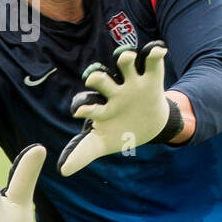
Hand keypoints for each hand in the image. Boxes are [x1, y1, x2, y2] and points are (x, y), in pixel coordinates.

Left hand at [58, 41, 177, 176]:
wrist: (150, 125)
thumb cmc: (122, 132)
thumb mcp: (104, 143)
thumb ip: (84, 154)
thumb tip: (64, 171)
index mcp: (101, 105)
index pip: (88, 102)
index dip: (84, 105)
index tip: (81, 112)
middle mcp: (114, 90)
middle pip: (102, 78)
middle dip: (97, 77)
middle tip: (93, 79)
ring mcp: (133, 82)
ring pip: (125, 64)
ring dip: (124, 58)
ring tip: (125, 57)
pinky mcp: (152, 78)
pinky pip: (151, 62)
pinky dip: (154, 53)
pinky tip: (158, 50)